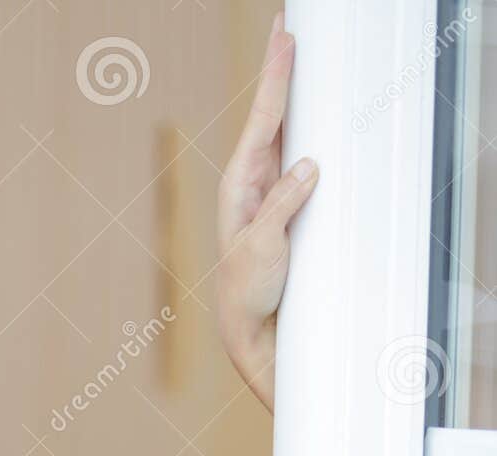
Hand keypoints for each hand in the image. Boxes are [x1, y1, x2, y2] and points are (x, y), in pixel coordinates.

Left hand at [215, 11, 317, 413]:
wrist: (249, 330)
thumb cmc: (247, 292)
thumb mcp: (262, 247)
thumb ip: (282, 204)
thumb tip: (309, 164)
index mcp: (239, 184)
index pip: (263, 119)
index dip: (275, 77)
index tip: (285, 38)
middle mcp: (251, 181)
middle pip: (271, 114)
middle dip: (279, 71)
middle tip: (286, 27)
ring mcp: (267, 192)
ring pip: (283, 133)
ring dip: (291, 96)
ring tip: (295, 56)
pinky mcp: (283, 208)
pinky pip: (296, 159)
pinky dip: (305, 131)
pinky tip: (312, 114)